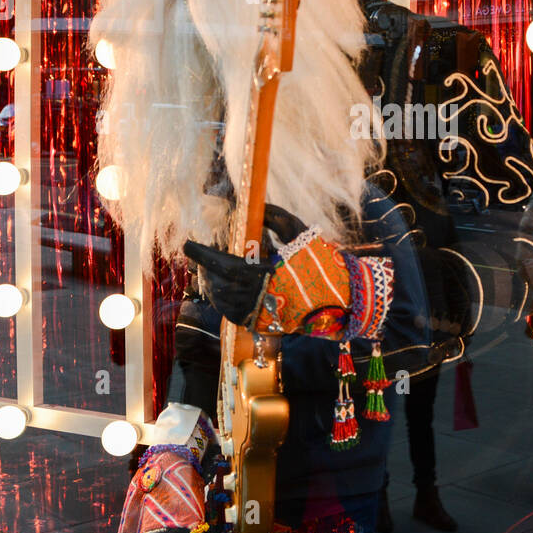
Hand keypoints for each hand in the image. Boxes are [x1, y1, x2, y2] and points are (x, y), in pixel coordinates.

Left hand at [183, 206, 393, 339]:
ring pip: (222, 301)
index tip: (188, 243)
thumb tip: (249, 207)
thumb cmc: (323, 262)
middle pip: (219, 284)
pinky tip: (224, 286)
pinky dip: (222, 299)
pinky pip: (232, 313)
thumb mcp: (301, 232)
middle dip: (206, 267)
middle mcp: (262, 298)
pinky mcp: (263, 325)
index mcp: (269, 276)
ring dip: (212, 283)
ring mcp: (261, 315)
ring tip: (211, 267)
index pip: (225, 265)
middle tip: (202, 252)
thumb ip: (274, 216)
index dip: (204, 254)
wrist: (344, 298)